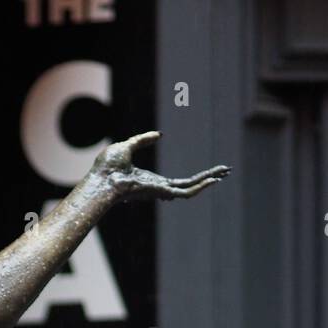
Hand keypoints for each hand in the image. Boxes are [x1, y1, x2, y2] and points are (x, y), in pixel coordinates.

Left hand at [92, 131, 227, 201]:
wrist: (102, 179)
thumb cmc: (107, 168)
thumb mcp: (126, 147)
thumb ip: (142, 141)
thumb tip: (159, 135)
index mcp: (149, 181)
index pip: (174, 183)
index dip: (191, 180)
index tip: (204, 178)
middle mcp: (157, 188)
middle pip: (187, 185)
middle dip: (206, 179)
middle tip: (223, 173)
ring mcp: (160, 191)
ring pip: (190, 189)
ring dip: (208, 180)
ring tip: (225, 173)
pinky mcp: (161, 192)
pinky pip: (185, 192)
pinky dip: (200, 187)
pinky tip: (214, 180)